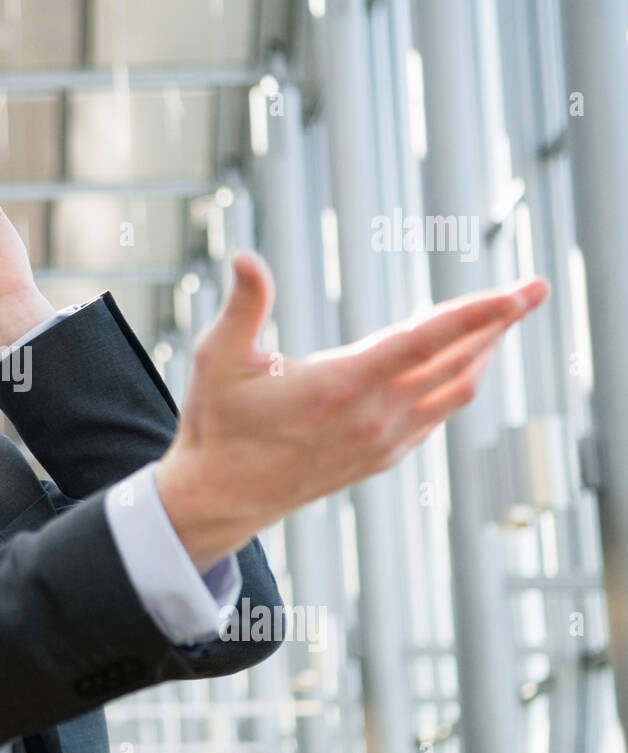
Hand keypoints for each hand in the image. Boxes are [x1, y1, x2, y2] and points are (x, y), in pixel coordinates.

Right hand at [154, 250, 549, 568]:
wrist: (223, 495)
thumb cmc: (218, 423)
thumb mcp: (217, 358)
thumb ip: (243, 305)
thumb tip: (245, 257)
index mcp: (339, 386)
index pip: (424, 341)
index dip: (476, 314)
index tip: (518, 292)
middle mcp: (372, 416)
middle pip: (458, 362)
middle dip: (500, 322)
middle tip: (534, 289)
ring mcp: (383, 440)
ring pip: (456, 390)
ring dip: (484, 352)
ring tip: (504, 321)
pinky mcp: (383, 456)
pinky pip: (438, 413)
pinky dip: (458, 382)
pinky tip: (461, 365)